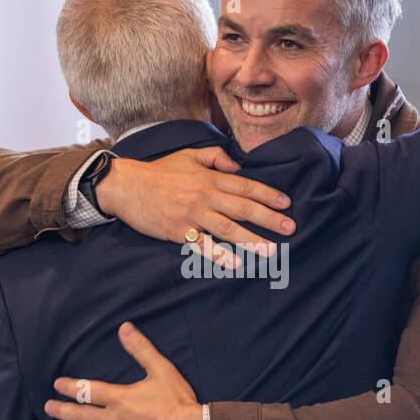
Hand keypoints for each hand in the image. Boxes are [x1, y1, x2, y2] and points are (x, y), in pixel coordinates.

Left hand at [44, 322, 203, 419]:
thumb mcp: (161, 369)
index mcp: (119, 398)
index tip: (57, 385)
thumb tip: (124, 328)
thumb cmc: (177, 401)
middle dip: (62, 411)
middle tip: (48, 409)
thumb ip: (141, 349)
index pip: (87, 391)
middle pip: (81, 415)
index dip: (70, 387)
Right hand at [96, 147, 294, 266]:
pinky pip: (202, 245)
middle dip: (269, 219)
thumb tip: (238, 166)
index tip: (287, 204)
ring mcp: (193, 215)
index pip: (246, 186)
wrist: (128, 186)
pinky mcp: (179, 231)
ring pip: (228, 229)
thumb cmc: (159, 171)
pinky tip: (235, 263)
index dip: (269, 195)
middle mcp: (205, 196)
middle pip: (243, 208)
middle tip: (291, 229)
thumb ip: (216, 158)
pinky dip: (219, 255)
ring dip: (251, 241)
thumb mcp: (189, 155)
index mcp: (210, 178)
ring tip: (270, 251)